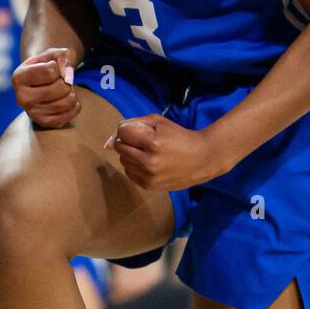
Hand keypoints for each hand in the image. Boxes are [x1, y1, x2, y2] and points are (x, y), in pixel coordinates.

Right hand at [12, 47, 79, 127]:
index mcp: (19, 77)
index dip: (58, 66)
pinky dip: (75, 105)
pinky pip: (70, 114)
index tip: (52, 68)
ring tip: (65, 90)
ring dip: (72, 93)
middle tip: (61, 81)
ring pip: (67, 102)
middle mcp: (21, 97)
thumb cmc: (47, 66)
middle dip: (66, 81)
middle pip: (60, 88)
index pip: (51, 71)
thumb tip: (68, 75)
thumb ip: (64, 56)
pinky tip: (68, 99)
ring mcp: (32, 113)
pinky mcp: (44, 123)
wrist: (41, 83)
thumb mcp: (54, 54)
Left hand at [106, 114, 222, 191]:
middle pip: (119, 147)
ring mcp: (149, 176)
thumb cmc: (179, 136)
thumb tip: (107, 142)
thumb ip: (132, 124)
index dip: (128, 129)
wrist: (202, 159)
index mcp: (152, 142)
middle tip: (143, 141)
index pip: (122, 132)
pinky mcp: (149, 186)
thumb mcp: (158, 122)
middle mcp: (149, 161)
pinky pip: (129, 173)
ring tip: (148, 152)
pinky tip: (149, 162)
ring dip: (130, 154)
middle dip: (127, 141)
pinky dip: (135, 166)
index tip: (140, 130)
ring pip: (122, 160)